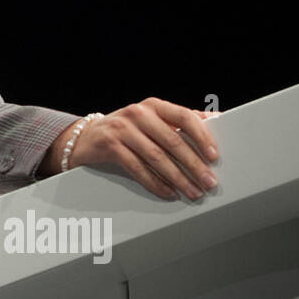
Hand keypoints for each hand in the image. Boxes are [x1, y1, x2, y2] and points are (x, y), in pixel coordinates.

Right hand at [67, 99, 221, 200]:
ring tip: (193, 191)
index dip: (202, 136)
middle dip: (193, 164)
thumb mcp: (150, 119)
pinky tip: (169, 192)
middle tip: (209, 181)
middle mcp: (138, 114)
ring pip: (156, 157)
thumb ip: (177, 120)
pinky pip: (138, 169)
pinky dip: (155, 183)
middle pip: (172, 141)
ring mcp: (122, 129)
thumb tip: (214, 119)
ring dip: (178, 178)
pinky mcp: (110, 146)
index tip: (214, 156)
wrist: (85, 137)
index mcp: (153, 106)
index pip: (184, 117)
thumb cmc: (125, 129)